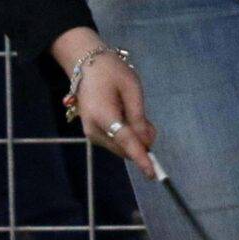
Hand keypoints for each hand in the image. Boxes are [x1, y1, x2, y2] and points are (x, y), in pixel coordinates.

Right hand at [52, 28, 157, 176]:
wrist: (86, 65)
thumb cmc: (111, 71)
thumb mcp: (132, 88)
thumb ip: (139, 117)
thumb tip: (146, 142)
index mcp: (102, 116)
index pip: (126, 142)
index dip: (141, 158)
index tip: (153, 174)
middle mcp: (94, 130)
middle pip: (125, 148)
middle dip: (141, 142)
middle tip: (148, 122)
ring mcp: (91, 134)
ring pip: (121, 148)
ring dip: (134, 139)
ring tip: (133, 113)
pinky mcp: (92, 134)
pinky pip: (116, 142)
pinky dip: (126, 136)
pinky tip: (126, 117)